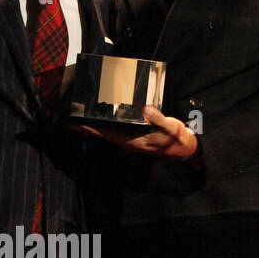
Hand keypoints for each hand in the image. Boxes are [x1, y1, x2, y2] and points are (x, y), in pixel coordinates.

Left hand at [75, 105, 199, 157]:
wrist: (184, 148)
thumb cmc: (176, 139)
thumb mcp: (168, 126)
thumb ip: (157, 118)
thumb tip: (145, 109)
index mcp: (133, 140)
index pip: (107, 134)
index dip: (92, 129)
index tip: (78, 124)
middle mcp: (129, 142)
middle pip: (104, 134)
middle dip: (89, 128)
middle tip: (74, 121)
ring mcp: (132, 140)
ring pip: (109, 134)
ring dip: (97, 128)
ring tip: (84, 120)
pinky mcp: (136, 137)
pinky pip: (117, 132)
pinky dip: (108, 126)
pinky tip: (105, 120)